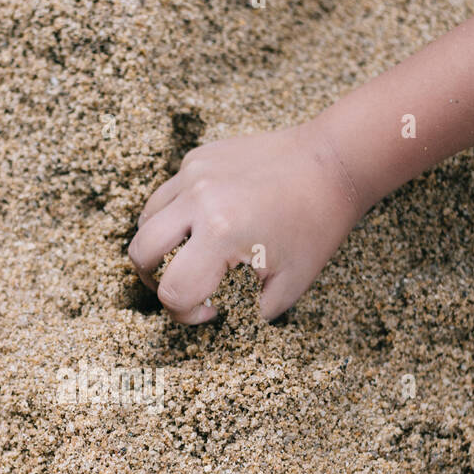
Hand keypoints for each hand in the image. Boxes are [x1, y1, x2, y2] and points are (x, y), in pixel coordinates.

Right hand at [128, 119, 366, 323]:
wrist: (332, 163)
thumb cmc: (316, 226)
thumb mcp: (288, 286)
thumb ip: (245, 312)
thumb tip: (213, 315)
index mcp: (222, 234)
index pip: (172, 292)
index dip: (186, 313)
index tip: (212, 310)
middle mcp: (199, 200)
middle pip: (140, 254)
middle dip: (155, 281)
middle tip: (187, 286)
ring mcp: (194, 174)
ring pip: (145, 222)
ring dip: (159, 249)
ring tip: (190, 257)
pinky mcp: (197, 158)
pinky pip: (165, 196)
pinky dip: (173, 218)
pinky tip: (205, 225)